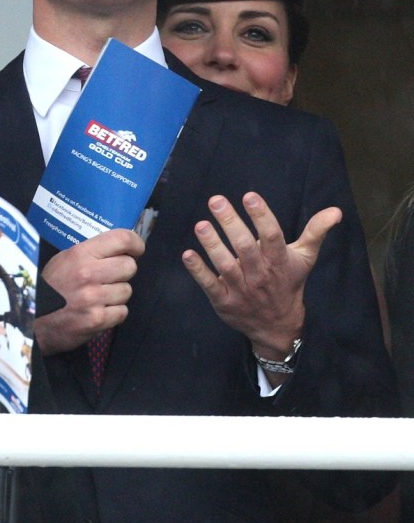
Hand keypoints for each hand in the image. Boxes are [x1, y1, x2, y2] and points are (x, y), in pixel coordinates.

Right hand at [34, 229, 144, 354]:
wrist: (31, 322)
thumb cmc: (49, 287)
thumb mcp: (64, 260)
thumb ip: (90, 253)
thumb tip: (121, 248)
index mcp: (80, 254)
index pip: (122, 239)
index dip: (135, 244)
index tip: (136, 250)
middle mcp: (89, 274)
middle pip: (130, 267)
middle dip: (123, 272)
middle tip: (110, 278)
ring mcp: (94, 298)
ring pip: (127, 291)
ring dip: (117, 295)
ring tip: (99, 297)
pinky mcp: (97, 321)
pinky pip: (122, 312)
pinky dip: (114, 314)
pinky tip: (98, 312)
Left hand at [182, 192, 341, 358]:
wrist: (278, 326)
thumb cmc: (289, 283)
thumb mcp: (304, 258)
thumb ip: (316, 231)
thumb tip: (336, 211)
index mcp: (279, 260)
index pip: (271, 235)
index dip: (261, 215)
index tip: (249, 196)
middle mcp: (260, 274)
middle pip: (245, 246)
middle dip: (230, 223)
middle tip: (216, 200)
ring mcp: (241, 289)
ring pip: (225, 265)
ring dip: (212, 245)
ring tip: (201, 225)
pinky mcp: (224, 301)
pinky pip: (209, 285)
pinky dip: (198, 271)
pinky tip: (188, 254)